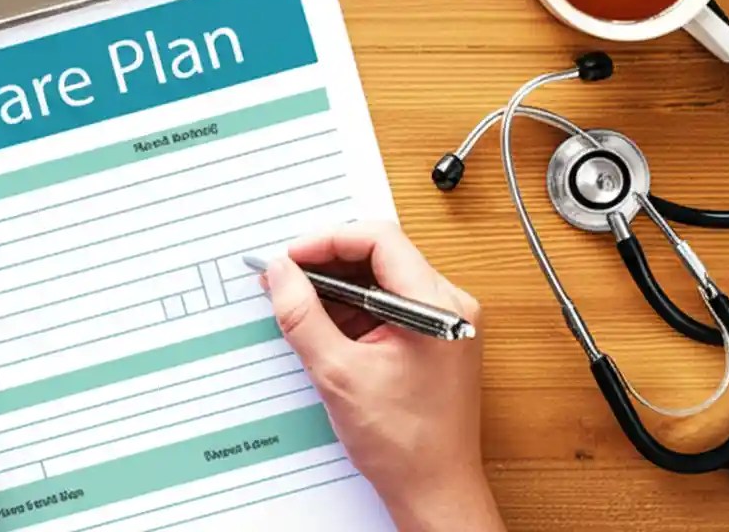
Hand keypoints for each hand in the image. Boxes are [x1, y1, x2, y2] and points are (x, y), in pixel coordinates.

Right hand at [262, 222, 503, 531]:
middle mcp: (448, 306)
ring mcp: (443, 322)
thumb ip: (303, 316)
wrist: (434, 489)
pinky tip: (323, 325)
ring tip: (298, 304)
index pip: (380, 240)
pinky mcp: (433, 338)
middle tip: (286, 278)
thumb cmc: (403, 443)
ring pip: (382, 279)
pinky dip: (353, 309)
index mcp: (435, 306)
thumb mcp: (337, 374)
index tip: (292, 257)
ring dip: (338, 287)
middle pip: (381, 255)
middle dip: (328, 263)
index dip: (328, 240)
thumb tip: (281, 274)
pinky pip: (388, 304)